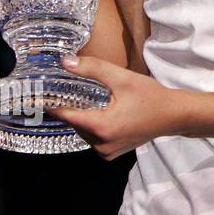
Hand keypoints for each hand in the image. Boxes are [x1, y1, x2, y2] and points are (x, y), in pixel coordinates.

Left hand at [47, 55, 188, 160]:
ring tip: (87, 101)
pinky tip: (101, 114)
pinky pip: (94, 139)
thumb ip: (94, 69)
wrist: (175, 116)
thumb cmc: (151, 96)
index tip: (38, 96)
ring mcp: (107, 152)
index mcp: (101, 127)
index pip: (66, 116)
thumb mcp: (123, 79)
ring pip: (84, 132)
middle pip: (75, 124)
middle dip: (72, 108)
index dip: (52, 104)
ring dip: (83, 118)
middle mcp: (101, 145)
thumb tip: (66, 61)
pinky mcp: (112, 153)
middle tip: (67, 92)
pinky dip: (94, 127)